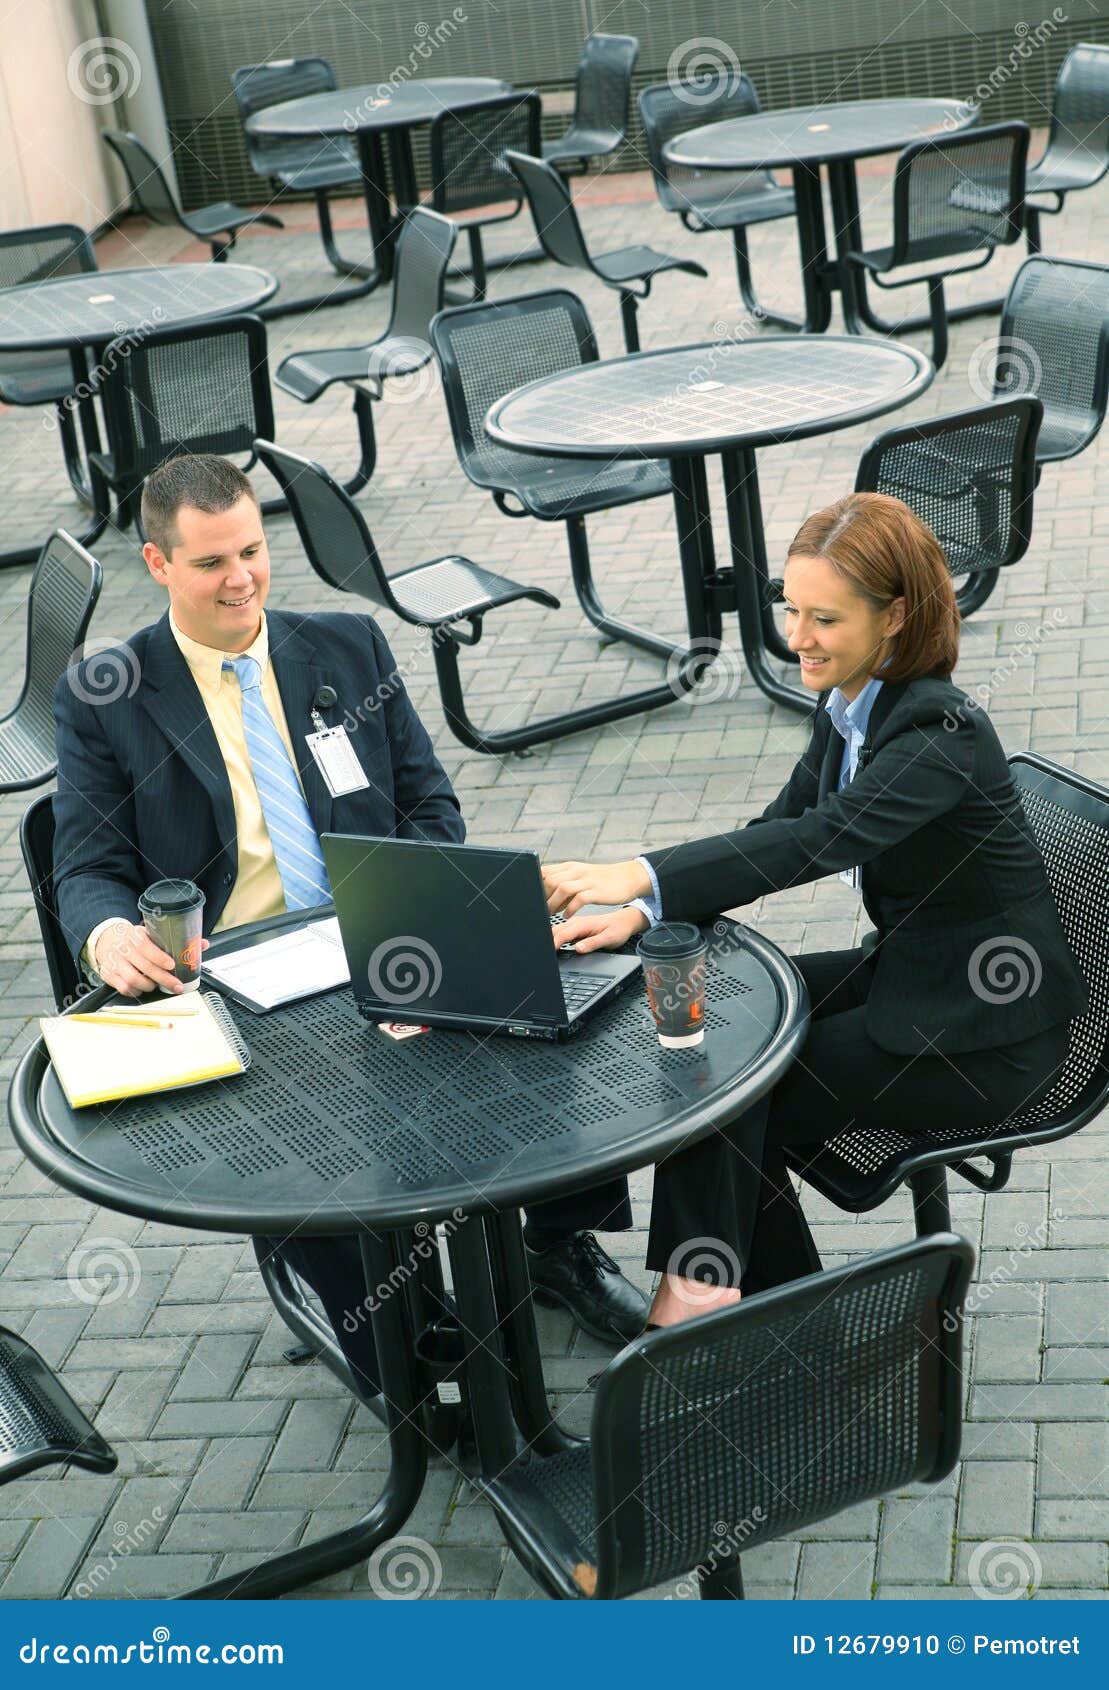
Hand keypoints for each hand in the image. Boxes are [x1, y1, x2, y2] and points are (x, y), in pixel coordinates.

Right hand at [93, 921, 207, 997]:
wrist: (106, 939)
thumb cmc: (134, 939)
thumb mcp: (151, 934)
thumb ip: (175, 941)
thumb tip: (202, 944)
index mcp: (135, 936)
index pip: (146, 946)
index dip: (159, 957)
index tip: (171, 964)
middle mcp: (123, 949)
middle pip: (144, 967)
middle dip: (163, 978)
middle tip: (176, 985)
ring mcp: (114, 962)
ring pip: (132, 979)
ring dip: (148, 986)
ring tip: (156, 985)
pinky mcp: (108, 974)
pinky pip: (123, 988)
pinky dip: (136, 991)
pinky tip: (143, 988)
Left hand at [542, 858, 651, 915]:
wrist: (628, 877)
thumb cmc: (602, 880)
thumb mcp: (581, 877)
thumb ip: (565, 884)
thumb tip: (547, 895)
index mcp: (570, 867)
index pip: (545, 871)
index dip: (536, 884)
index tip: (532, 897)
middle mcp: (577, 871)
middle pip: (551, 880)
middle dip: (543, 896)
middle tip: (540, 910)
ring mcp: (587, 880)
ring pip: (562, 888)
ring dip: (553, 903)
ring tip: (551, 913)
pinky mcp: (597, 891)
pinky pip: (579, 899)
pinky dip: (570, 908)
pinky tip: (567, 915)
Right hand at [552, 906, 647, 952]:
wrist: (625, 921)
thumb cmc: (618, 929)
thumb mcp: (609, 938)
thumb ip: (593, 943)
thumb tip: (578, 949)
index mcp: (583, 924)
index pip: (563, 934)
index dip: (554, 944)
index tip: (549, 953)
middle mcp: (577, 922)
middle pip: (556, 931)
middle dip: (547, 942)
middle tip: (542, 954)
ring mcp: (575, 924)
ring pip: (557, 931)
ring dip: (549, 939)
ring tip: (545, 951)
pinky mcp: (576, 927)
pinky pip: (561, 932)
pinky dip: (555, 938)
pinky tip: (553, 945)